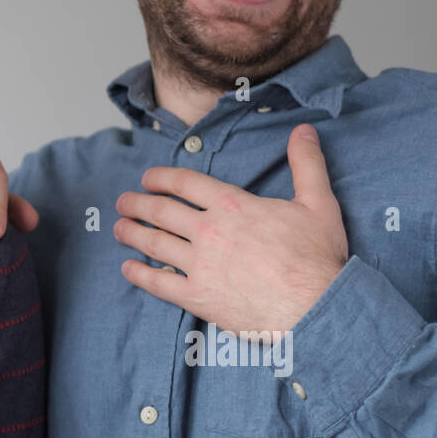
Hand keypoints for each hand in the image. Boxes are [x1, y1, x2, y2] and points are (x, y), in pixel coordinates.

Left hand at [113, 124, 347, 333]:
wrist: (317, 308)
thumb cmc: (317, 257)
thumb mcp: (318, 202)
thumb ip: (306, 163)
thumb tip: (303, 130)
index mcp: (232, 205)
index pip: (185, 183)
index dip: (161, 178)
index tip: (147, 179)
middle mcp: (209, 232)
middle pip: (161, 211)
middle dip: (137, 204)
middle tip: (122, 202)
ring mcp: (200, 265)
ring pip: (155, 244)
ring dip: (132, 233)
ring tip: (118, 228)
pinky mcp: (199, 297)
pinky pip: (160, 284)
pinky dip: (139, 275)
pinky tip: (128, 268)